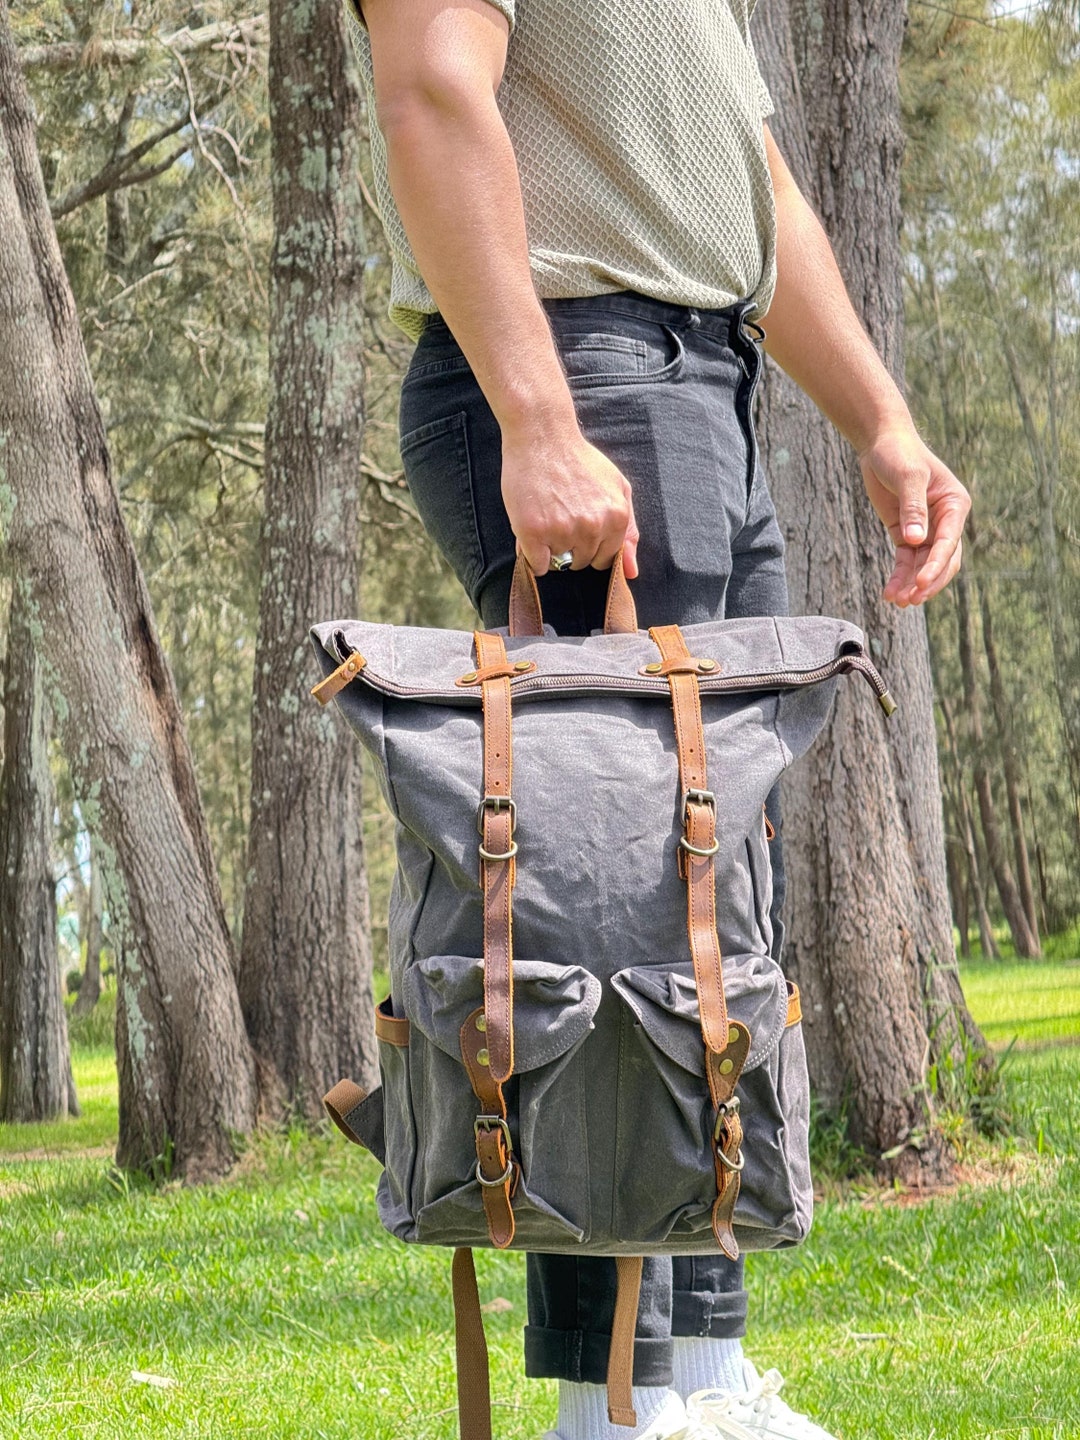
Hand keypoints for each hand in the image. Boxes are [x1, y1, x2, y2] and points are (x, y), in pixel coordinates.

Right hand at [500, 419, 639, 577]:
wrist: (542, 436)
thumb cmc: (579, 460)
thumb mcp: (618, 488)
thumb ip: (629, 531)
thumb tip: (630, 572)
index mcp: (617, 518)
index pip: (604, 559)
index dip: (590, 547)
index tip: (579, 527)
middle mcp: (593, 527)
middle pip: (581, 563)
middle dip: (570, 547)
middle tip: (560, 516)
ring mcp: (562, 531)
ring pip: (558, 564)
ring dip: (549, 548)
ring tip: (546, 517)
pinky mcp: (534, 532)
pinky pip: (536, 565)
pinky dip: (531, 554)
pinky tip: (532, 530)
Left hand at [858, 422, 969, 605]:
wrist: (880, 443)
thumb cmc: (899, 453)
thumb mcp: (907, 476)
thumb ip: (912, 507)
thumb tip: (916, 540)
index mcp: (954, 504)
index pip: (949, 541)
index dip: (936, 564)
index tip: (922, 582)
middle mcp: (945, 520)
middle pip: (943, 560)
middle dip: (928, 581)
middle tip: (911, 600)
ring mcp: (925, 529)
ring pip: (923, 565)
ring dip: (912, 584)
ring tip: (897, 602)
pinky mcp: (906, 533)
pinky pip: (906, 561)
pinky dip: (899, 577)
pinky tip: (889, 593)